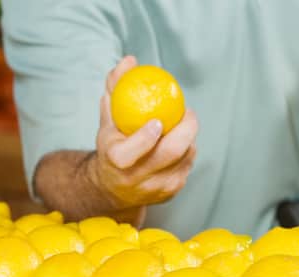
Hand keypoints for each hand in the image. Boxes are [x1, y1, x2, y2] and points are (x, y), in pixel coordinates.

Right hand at [88, 56, 198, 217]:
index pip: (130, 153)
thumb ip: (115, 87)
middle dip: (185, 131)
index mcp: (116, 161)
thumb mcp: (108, 117)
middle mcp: (136, 179)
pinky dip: (188, 149)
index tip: (158, 120)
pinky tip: (183, 139)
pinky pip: (187, 165)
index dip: (146, 138)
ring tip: (184, 123)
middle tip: (189, 112)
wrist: (113, 187)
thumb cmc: (112, 142)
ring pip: (184, 159)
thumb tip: (130, 61)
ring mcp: (156, 189)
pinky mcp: (171, 193)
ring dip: (188, 138)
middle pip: (169, 155)